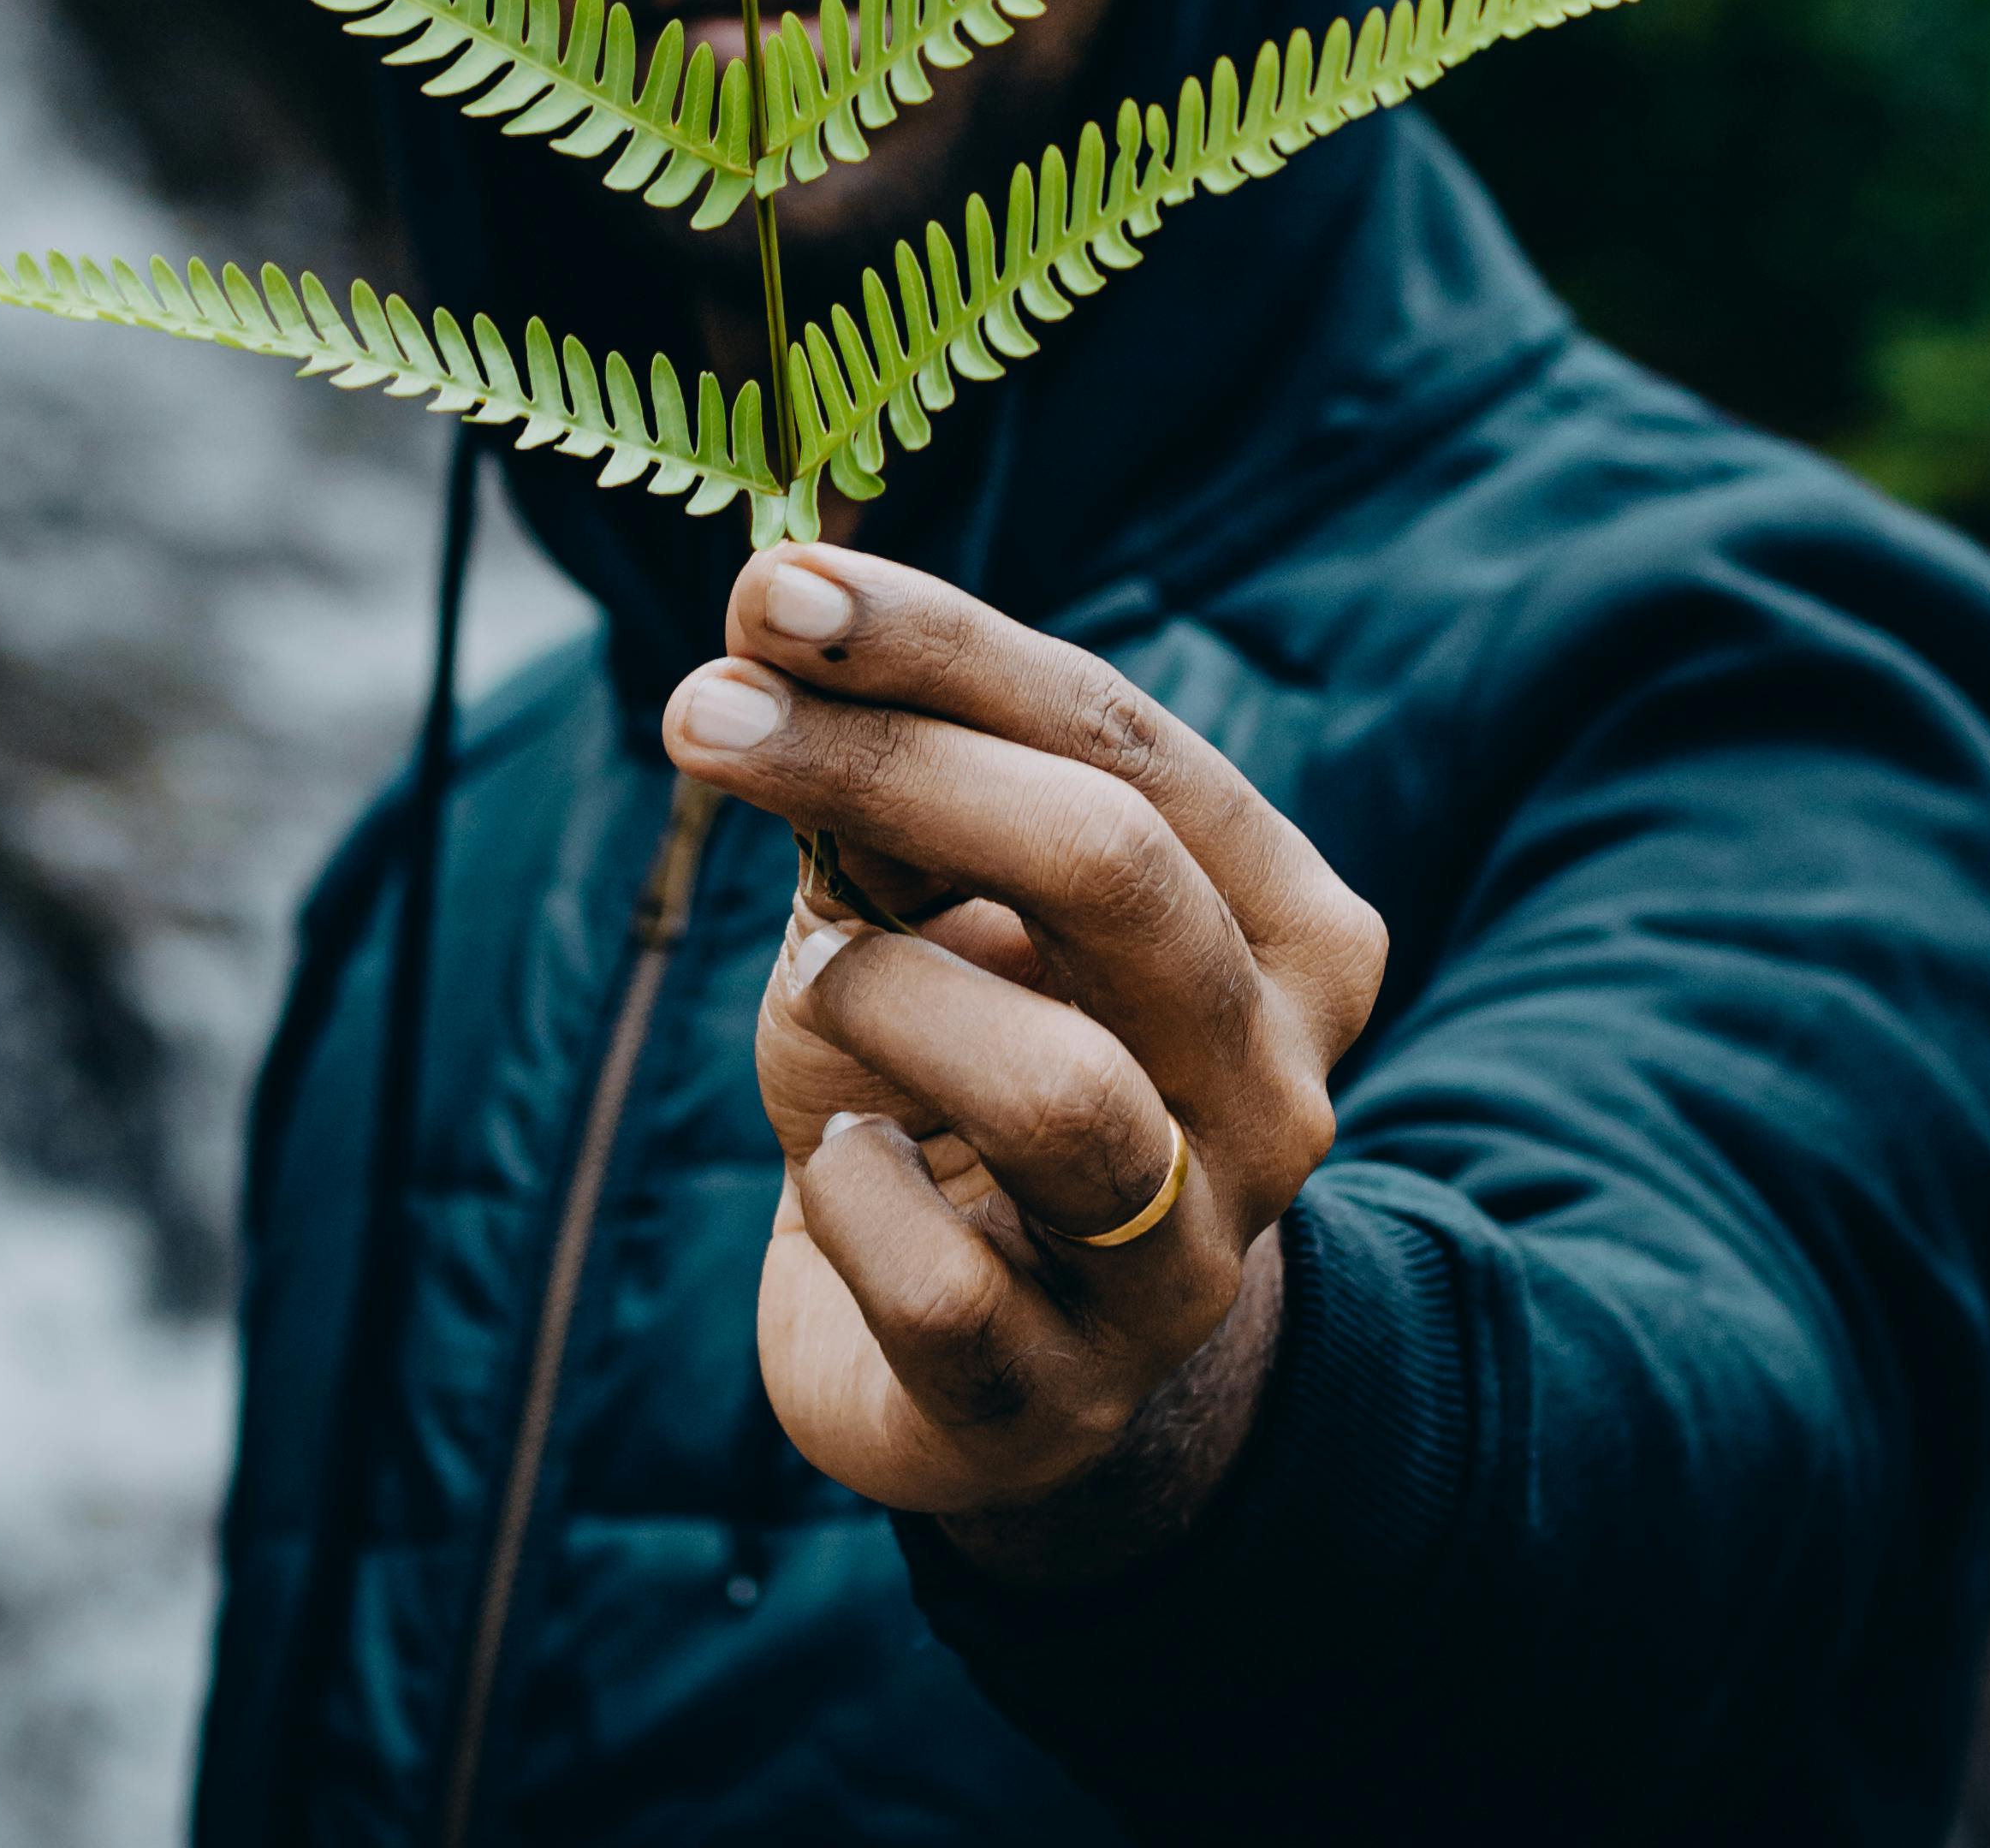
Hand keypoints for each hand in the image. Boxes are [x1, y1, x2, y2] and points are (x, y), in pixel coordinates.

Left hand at [661, 542, 1386, 1563]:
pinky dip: (846, 1195)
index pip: (1122, 739)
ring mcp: (1184, 1261)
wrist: (980, 1358)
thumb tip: (775, 614)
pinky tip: (838, 1169)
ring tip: (818, 987)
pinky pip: (935, 1275)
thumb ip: (893, 783)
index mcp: (1286, 929)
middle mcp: (1275, 1089)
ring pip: (1058, 1089)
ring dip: (885, 998)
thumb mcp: (938, 906)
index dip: (940, 648)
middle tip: (703, 710)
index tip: (771, 587)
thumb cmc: (959, 1064)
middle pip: (1111, 869)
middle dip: (888, 764)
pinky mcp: (1063, 1402)